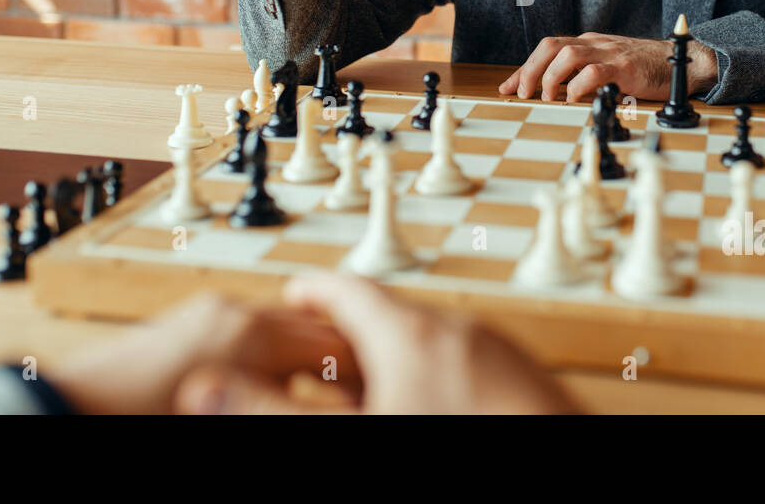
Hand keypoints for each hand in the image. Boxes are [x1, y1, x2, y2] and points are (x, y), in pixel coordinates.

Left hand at [44, 292, 356, 414]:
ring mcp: (209, 314)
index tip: (377, 392)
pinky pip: (249, 332)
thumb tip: (326, 401)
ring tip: (315, 398)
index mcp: (250, 333)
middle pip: (314, 327)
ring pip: (282, 328)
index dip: (366, 368)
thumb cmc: (136, 420)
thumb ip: (285, 398)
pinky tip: (269, 389)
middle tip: (356, 396)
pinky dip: (271, 356)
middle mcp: (233, 312)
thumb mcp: (225, 412)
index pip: (337, 339)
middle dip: (341, 361)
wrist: (63, 410)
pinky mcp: (187, 323)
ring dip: (306, 359)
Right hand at [176, 272, 578, 414]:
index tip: (291, 298)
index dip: (311, 293)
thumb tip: (203, 386)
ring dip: (395, 359)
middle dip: (350, 334)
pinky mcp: (527, 379)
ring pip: (432, 341)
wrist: (561, 475)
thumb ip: (273, 410)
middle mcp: (457, 330)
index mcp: (408, 332)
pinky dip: (438, 377)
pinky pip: (468, 364)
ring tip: (372, 393)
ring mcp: (499, 352)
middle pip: (389, 314)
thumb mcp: (351, 434)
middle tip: (319, 357)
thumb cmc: (457, 446)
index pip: (345, 288)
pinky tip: (433, 410)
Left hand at [497, 32, 717, 102]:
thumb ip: (582, 77)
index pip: (546, 49)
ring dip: (550, 77)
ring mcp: (609, 52)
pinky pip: (594, 72)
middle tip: (521, 94)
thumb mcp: (606, 69)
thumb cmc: (642, 70)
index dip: (524, 69)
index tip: (507, 88)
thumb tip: (553, 95)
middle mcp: (594, 43)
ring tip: (547, 98)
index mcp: (587, 43)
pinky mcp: (625, 67)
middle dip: (530, 70)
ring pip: (567, 54)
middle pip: (550, 46)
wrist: (679, 63)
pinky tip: (574, 100)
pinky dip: (578, 86)